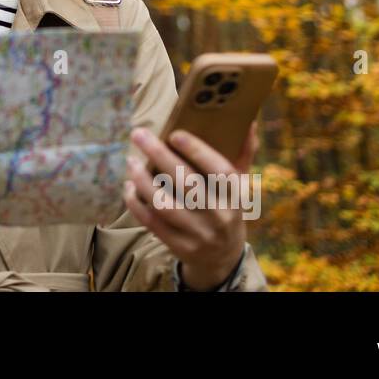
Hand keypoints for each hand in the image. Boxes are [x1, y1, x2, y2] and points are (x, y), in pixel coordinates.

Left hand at [121, 122, 258, 289]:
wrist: (223, 256)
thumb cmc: (226, 207)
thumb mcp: (239, 185)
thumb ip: (243, 153)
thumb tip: (249, 121)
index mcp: (236, 196)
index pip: (220, 171)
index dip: (198, 151)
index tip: (174, 133)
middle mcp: (220, 216)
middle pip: (187, 183)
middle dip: (159, 155)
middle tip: (138, 134)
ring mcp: (199, 233)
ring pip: (165, 204)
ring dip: (143, 181)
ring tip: (131, 161)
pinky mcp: (180, 246)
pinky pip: (153, 222)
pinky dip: (137, 204)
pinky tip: (129, 186)